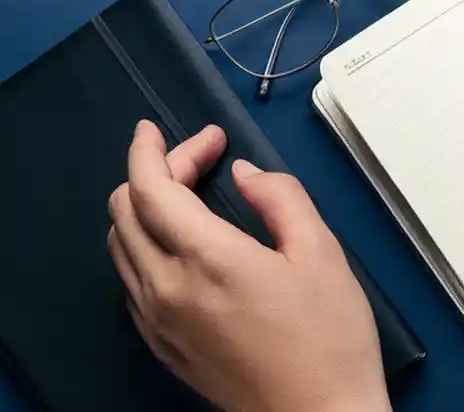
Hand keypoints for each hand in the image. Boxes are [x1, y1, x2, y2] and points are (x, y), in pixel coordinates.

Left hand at [106, 120, 388, 411]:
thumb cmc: (329, 341)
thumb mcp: (322, 253)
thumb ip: (281, 200)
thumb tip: (248, 174)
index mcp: (207, 260)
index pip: (150, 188)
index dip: (152, 150)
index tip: (164, 130)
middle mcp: (168, 289)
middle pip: (126, 212)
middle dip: (156, 173)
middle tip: (202, 160)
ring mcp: (160, 321)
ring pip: (122, 247)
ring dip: (146, 208)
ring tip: (190, 195)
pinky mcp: (164, 345)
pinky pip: (133, 282)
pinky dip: (146, 246)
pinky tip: (184, 245)